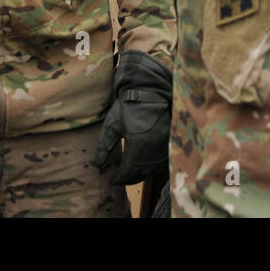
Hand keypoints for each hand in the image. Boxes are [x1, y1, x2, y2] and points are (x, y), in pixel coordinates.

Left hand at [95, 51, 172, 185]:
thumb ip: (104, 146)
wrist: (151, 90)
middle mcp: (154, 150)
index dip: (119, 177)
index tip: (112, 180)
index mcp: (138, 145)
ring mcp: (165, 147)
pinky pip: (162, 163)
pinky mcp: (171, 143)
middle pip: (141, 173)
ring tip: (131, 174)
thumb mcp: (113, 124)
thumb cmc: (129, 105)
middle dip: (129, 178)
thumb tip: (98, 164)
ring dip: (141, 175)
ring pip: (153, 170)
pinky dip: (153, 168)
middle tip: (120, 179)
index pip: (128, 170)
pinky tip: (145, 167)